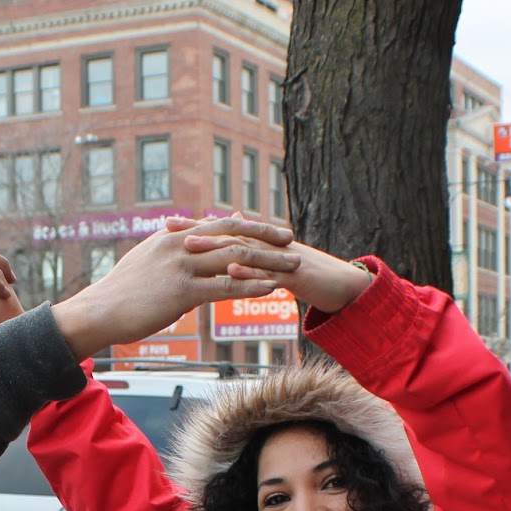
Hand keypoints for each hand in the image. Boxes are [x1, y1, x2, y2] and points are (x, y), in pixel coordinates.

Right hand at [52, 215, 298, 359]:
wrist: (99, 311)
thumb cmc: (122, 293)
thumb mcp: (148, 262)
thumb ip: (171, 252)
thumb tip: (189, 249)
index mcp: (173, 236)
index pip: (219, 225)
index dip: (249, 226)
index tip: (270, 230)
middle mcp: (180, 245)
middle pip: (233, 236)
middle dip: (265, 237)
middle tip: (291, 240)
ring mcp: (181, 267)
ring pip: (234, 259)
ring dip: (267, 262)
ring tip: (293, 265)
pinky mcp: (182, 292)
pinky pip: (224, 287)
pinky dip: (251, 286)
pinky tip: (272, 289)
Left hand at [174, 223, 371, 314]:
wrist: (346, 286)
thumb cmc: (309, 276)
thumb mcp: (276, 263)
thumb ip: (254, 250)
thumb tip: (232, 229)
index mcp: (261, 244)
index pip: (224, 232)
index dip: (195, 226)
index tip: (165, 223)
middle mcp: (269, 245)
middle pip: (229, 234)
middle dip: (198, 230)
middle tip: (167, 227)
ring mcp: (282, 259)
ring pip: (246, 251)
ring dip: (217, 248)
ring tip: (190, 246)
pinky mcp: (296, 276)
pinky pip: (270, 274)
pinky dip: (249, 274)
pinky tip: (230, 273)